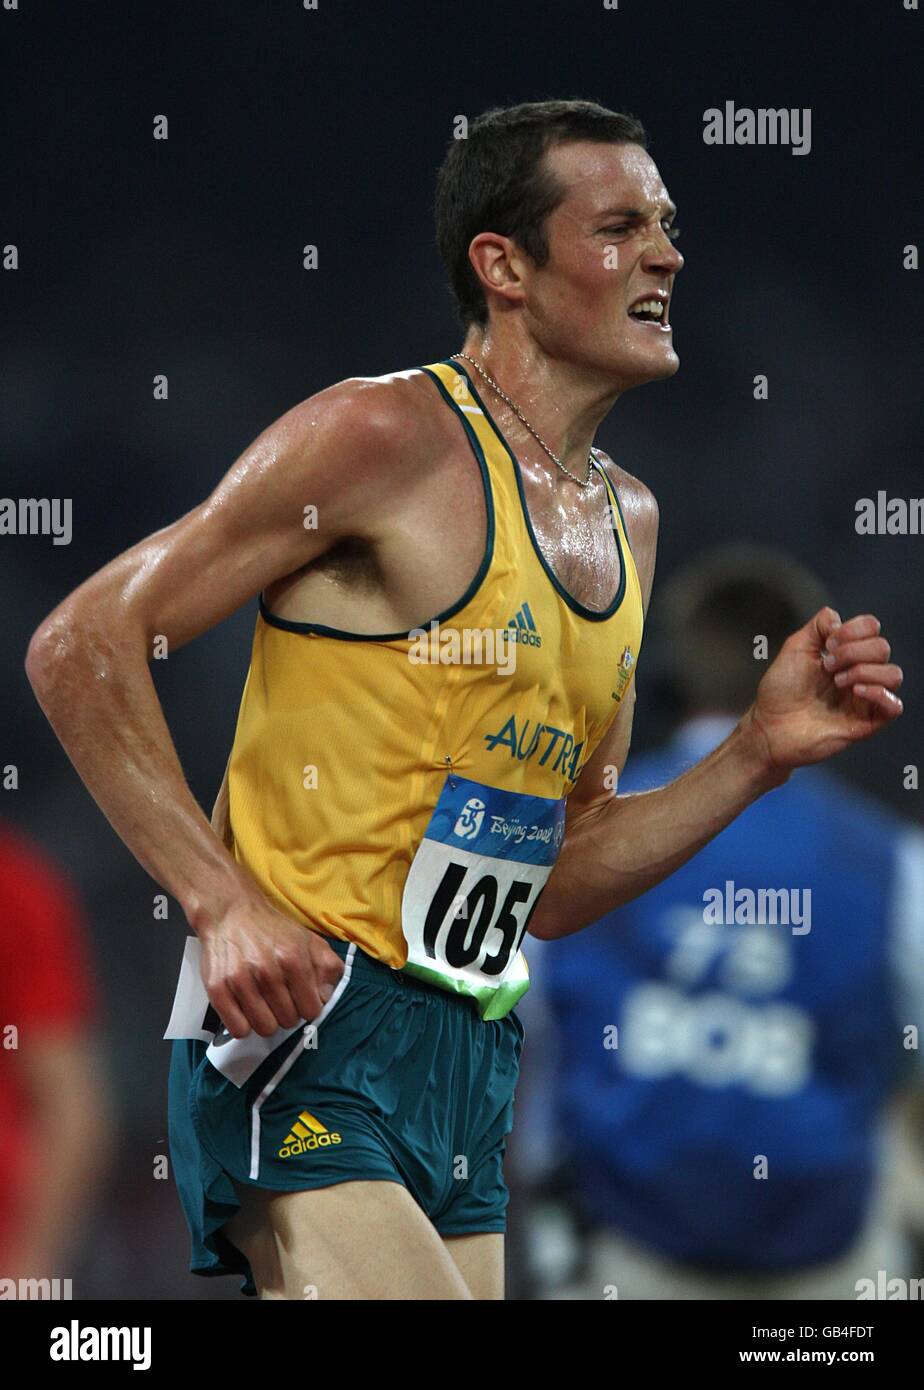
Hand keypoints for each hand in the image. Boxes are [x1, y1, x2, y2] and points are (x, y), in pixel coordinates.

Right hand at [196, 895, 344, 1039]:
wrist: (230, 911)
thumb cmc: (272, 929)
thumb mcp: (309, 940)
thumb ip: (328, 967)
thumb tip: (325, 997)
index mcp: (293, 959)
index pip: (311, 1010)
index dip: (307, 1005)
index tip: (299, 996)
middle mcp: (267, 971)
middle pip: (288, 1021)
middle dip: (287, 1012)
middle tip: (279, 995)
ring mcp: (240, 981)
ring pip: (265, 1029)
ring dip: (266, 1019)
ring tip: (262, 1001)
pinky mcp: (217, 989)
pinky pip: (238, 1029)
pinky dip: (243, 1024)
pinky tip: (246, 1008)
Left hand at [745, 607, 902, 773]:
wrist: (769, 726)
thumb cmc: (780, 690)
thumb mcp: (796, 648)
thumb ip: (818, 626)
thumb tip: (839, 619)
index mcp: (845, 654)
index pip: (871, 629)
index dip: (854, 629)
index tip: (829, 641)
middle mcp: (859, 674)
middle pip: (882, 648)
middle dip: (854, 651)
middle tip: (827, 665)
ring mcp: (864, 699)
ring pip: (893, 674)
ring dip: (865, 670)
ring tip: (838, 681)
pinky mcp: (866, 723)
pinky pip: (894, 706)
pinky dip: (879, 693)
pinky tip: (855, 692)